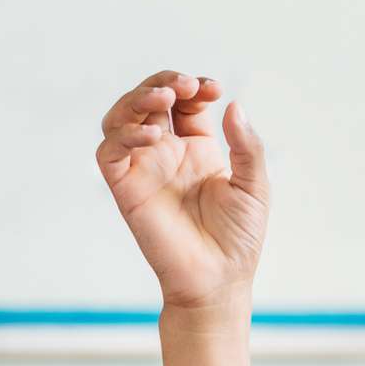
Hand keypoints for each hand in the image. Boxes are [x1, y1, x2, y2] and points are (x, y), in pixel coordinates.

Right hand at [96, 71, 268, 309]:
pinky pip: (110, 152)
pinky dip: (125, 135)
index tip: (213, 90)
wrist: (219, 282)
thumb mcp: (254, 186)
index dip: (195, 87)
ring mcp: (144, 171)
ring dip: (138, 98)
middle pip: (149, 100)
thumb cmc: (238, 241)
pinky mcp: (126, 190)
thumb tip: (233, 106)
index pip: (185, 102)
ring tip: (165, 98)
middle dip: (165, 83)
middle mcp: (166, 155)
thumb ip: (247, 146)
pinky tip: (154, 136)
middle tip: (186, 86)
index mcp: (195, 150)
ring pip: (121, 117)